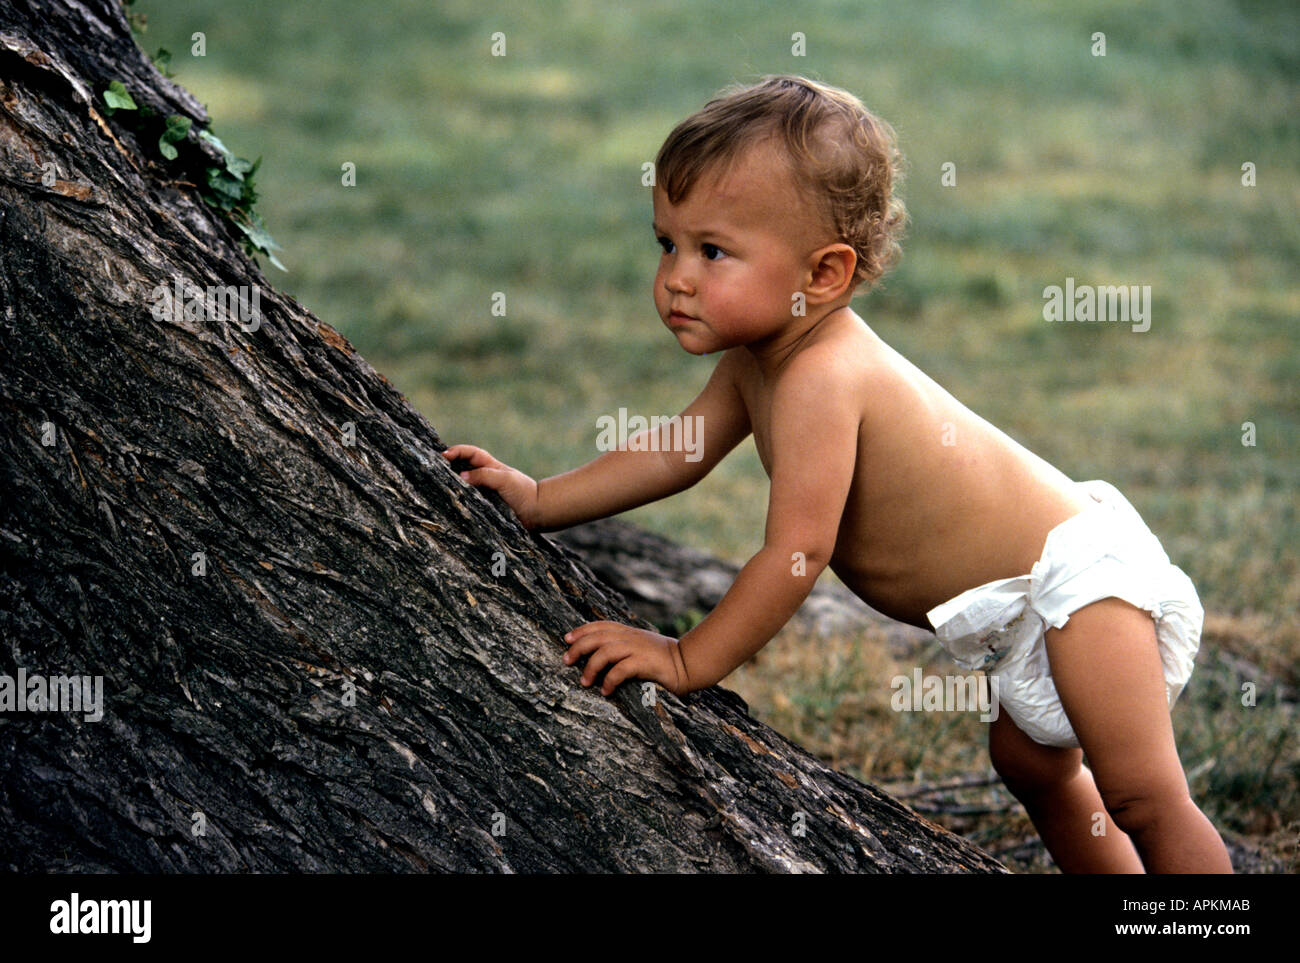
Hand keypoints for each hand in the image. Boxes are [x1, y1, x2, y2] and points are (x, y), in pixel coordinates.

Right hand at [442, 444, 540, 529]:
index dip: (456, 452)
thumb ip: (484, 476)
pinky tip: (447, 503)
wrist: (536, 513)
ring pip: (461, 486)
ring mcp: (481, 492)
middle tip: (431, 469)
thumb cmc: (523, 492)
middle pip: (461, 468)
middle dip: (447, 467)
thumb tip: (461, 477)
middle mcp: (483, 477)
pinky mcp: (481, 507)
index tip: (443, 455)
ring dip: (450, 485)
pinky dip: (456, 501)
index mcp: (489, 465)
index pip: (469, 453)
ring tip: (435, 486)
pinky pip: (466, 502)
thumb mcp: (504, 479)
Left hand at [562, 621, 688, 696]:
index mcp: (629, 632)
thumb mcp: (642, 647)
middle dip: (578, 648)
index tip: (567, 639)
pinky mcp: (645, 663)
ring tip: (585, 682)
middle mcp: (631, 637)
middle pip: (597, 637)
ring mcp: (638, 649)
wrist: (690, 662)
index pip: (601, 625)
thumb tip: (601, 656)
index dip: (582, 630)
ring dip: (590, 667)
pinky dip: (609, 680)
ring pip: (605, 652)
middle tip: (566, 661)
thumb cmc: (665, 659)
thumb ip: (625, 647)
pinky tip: (606, 691)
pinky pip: (620, 670)